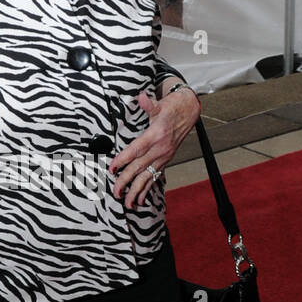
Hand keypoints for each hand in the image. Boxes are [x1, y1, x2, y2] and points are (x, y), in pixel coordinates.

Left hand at [109, 84, 200, 209]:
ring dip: (137, 191)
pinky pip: (155, 176)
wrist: (190, 111)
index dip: (123, 160)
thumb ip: (149, 103)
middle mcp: (160, 149)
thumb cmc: (173, 107)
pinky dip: (147, 188)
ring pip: (148, 176)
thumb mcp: (160, 103)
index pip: (136, 150)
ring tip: (128, 203)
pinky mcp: (166, 159)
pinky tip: (141, 199)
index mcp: (156, 135)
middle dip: (126, 181)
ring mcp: (164, 156)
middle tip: (115, 192)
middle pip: (140, 168)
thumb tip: (141, 97)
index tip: (112, 168)